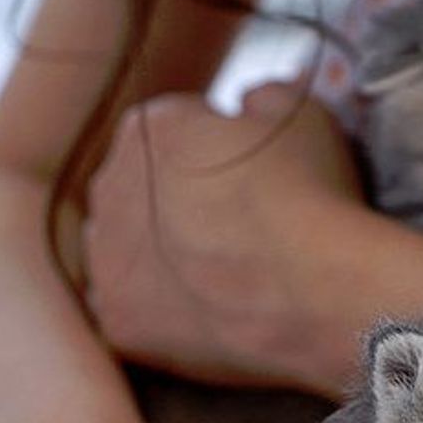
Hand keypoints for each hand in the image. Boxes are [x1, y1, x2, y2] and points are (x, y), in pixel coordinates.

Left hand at [84, 85, 366, 392]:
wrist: (315, 293)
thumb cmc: (312, 199)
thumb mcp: (303, 116)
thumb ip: (265, 97)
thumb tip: (251, 100)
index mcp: (148, 130)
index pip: (172, 138)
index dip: (215, 161)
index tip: (249, 186)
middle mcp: (109, 189)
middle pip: (139, 197)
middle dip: (179, 211)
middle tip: (234, 237)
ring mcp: (107, 263)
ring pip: (126, 258)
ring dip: (160, 263)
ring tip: (220, 281)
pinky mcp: (118, 324)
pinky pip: (129, 317)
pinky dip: (158, 319)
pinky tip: (203, 319)